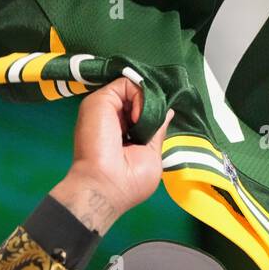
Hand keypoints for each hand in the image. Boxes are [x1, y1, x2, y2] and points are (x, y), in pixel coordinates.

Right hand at [51, 77, 174, 233]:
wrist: (104, 186)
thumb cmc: (128, 182)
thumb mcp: (151, 154)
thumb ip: (157, 130)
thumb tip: (167, 111)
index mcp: (123, 132)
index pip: (141, 110)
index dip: (153, 110)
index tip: (159, 121)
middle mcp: (113, 118)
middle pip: (137, 97)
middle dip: (151, 105)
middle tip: (152, 124)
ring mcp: (105, 108)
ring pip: (133, 87)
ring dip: (146, 102)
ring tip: (142, 125)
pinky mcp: (101, 100)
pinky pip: (127, 82)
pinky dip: (140, 96)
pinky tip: (138, 118)